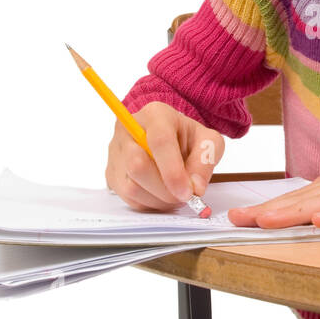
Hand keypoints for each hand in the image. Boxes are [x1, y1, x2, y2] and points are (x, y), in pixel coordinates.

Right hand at [105, 101, 224, 211]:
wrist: (170, 137)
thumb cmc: (187, 137)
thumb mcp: (208, 141)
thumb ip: (205, 160)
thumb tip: (195, 188)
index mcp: (155, 114)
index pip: (159, 142)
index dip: (173, 171)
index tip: (189, 192)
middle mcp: (128, 129)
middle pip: (137, 166)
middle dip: (165, 190)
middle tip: (185, 196)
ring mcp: (115, 152)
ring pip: (131, 186)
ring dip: (159, 199)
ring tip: (175, 193)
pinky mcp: (111, 173)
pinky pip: (128, 198)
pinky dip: (150, 203)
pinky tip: (162, 195)